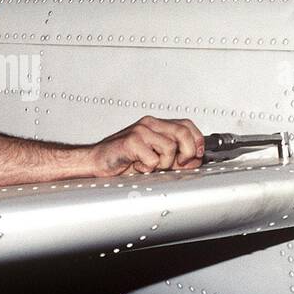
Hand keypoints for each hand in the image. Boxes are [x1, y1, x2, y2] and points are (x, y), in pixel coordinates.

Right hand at [88, 116, 204, 175]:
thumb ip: (175, 157)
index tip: (197, 155)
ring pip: (170, 147)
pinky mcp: (131, 141)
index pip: (186, 125)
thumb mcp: (154, 158)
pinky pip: (153, 159)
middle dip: (187, 153)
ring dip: (164, 164)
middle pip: (183, 133)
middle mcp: (150, 124)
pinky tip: (137, 166)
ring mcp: (140, 131)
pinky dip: (148, 168)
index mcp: (156, 125)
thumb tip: (195, 160)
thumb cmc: (122, 159)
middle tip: (178, 164)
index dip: (197, 140)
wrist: (97, 162)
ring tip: (150, 165)